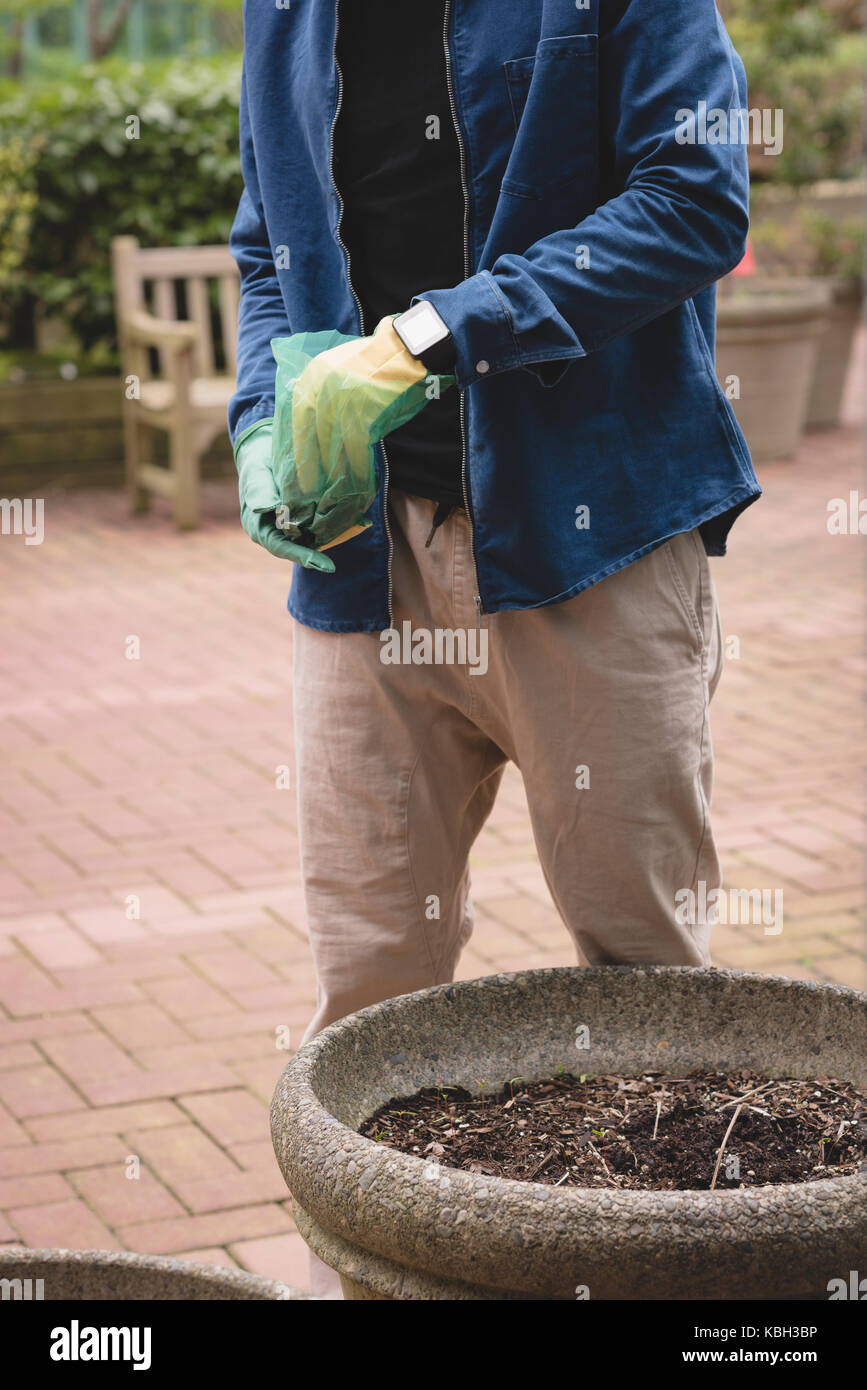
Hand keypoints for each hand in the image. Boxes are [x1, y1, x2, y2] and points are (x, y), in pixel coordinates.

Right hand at [235, 421, 334, 572]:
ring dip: (323, 543)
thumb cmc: (257, 464)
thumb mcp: (256, 474)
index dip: (299, 556)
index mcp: (259, 528)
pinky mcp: (300, 519)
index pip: (280, 547)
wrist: (262, 453)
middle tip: (330, 567)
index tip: (318, 564)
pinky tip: (351, 524)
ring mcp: (287, 528)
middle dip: (312, 558)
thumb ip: (260, 491)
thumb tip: (266, 508)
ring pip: (306, 541)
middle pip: (295, 549)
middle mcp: (273, 532)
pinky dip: (328, 528)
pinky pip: (314, 528)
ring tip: (344, 545)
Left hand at [272, 317, 449, 548]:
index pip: (297, 422)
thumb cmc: (376, 368)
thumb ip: (324, 400)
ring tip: (337, 492)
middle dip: (311, 467)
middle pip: (311, 437)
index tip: (299, 473)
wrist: (405, 350)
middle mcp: (321, 387)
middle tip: (311, 491)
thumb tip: (318, 441)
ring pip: (333, 445)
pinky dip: (359, 466)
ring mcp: (341, 399)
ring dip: (336, 472)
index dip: (298, 451)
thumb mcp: (339, 375)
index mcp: (311, 378)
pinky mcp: (363, 409)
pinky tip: (362, 481)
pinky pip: (357, 446)